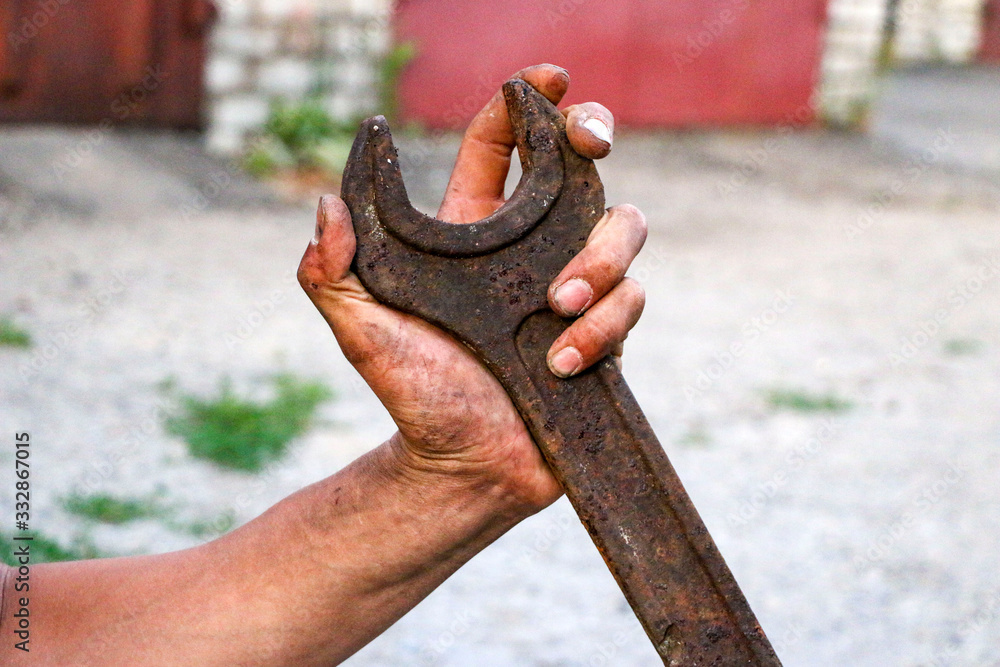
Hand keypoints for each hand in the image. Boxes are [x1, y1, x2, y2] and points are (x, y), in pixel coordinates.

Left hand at [297, 64, 646, 515]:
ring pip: (623, 232)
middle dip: (596, 133)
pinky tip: (560, 363)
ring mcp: (577, 289)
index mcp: (476, 236)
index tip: (545, 79)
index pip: (501, 148)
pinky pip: (631, 303)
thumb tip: (326, 205)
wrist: (463, 467)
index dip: (523, 103)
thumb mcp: (360, 330)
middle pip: (583, 168)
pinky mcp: (607, 333)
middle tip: (592, 139)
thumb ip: (331, 272)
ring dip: (597, 261)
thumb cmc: (411, 395)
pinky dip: (600, 327)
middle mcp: (534, 252)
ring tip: (554, 306)